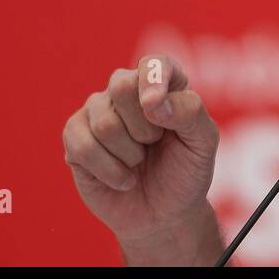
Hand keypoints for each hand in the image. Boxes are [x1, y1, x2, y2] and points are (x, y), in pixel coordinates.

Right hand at [62, 54, 222, 263]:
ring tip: (139, 161)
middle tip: (154, 143)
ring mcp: (97, 110)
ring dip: (129, 155)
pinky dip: (109, 171)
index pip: (153, 64)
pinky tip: (122, 178)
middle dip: (144, 128)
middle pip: (121, 86)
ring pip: (104, 123)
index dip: (153, 81)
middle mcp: (127, 88)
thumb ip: (189, 111)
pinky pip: (82, 146)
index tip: (156, 108)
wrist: (163, 214)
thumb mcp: (203, 142)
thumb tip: (152, 101)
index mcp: (162, 81)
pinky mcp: (74, 137)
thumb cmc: (185, 171)